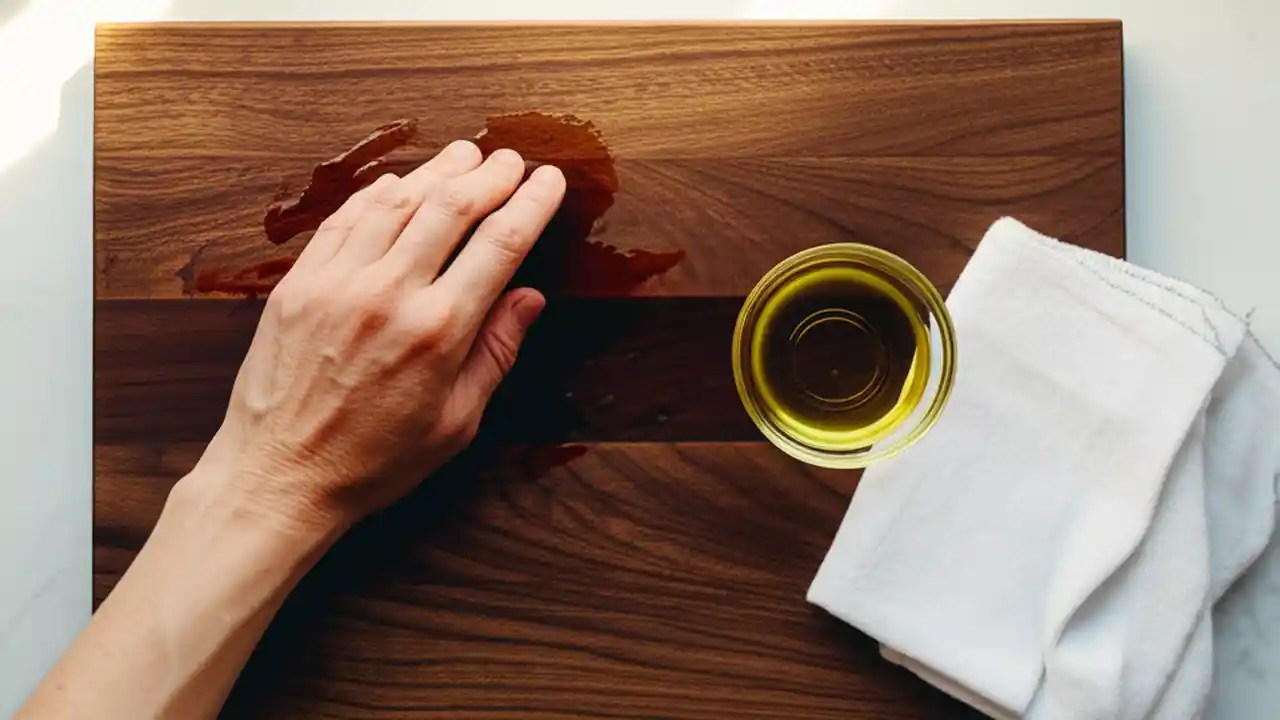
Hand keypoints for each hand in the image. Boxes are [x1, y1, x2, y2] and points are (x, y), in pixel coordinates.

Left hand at [192, 141, 565, 531]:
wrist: (280, 478)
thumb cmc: (373, 462)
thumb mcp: (456, 422)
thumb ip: (495, 352)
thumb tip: (530, 298)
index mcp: (438, 333)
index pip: (500, 245)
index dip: (531, 204)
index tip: (548, 181)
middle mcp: (388, 296)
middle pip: (450, 208)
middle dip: (489, 176)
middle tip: (510, 160)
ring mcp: (337, 283)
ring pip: (397, 201)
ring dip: (437, 171)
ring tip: (465, 155)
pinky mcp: (299, 283)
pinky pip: (344, 219)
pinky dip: (378, 193)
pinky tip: (401, 184)